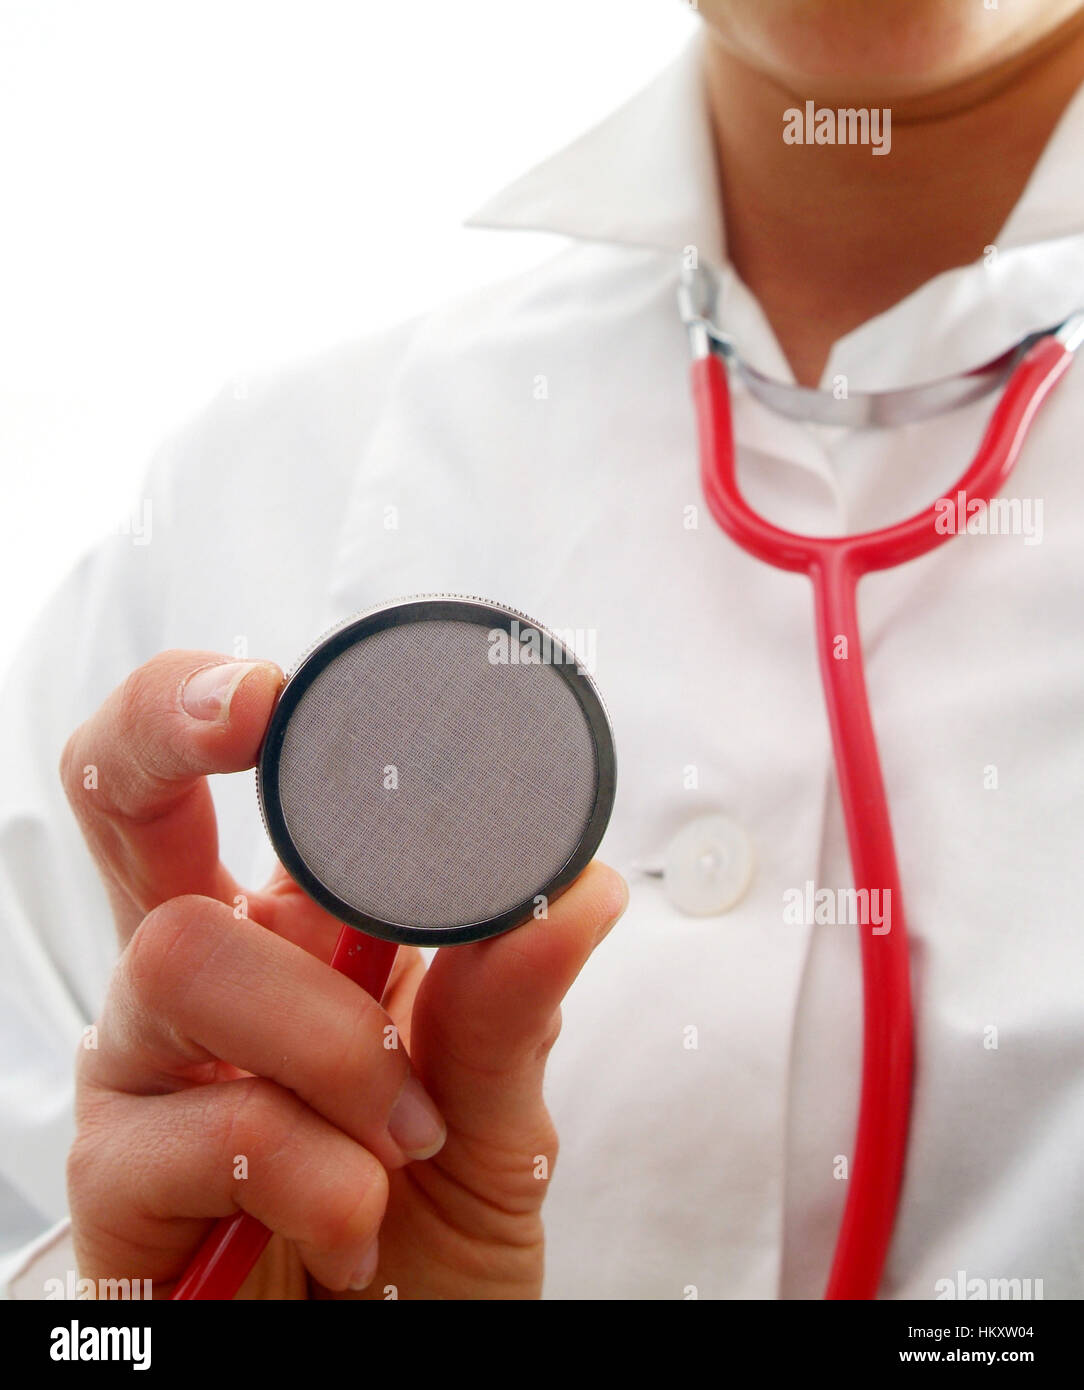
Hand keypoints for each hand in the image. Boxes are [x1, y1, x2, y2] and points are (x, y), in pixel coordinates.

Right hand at [61, 651, 626, 1298]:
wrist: (398, 1375)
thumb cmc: (433, 1242)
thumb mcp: (500, 1121)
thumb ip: (511, 1006)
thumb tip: (580, 888)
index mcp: (298, 942)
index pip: (242, 792)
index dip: (232, 706)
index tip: (283, 684)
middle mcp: (205, 987)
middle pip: (121, 803)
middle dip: (159, 726)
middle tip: (246, 706)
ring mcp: (147, 1075)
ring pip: (185, 958)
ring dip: (332, 1042)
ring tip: (407, 1132)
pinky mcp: (118, 1186)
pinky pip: (193, 1123)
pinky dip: (312, 1166)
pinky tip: (354, 1219)